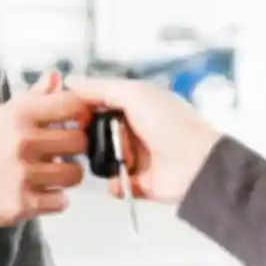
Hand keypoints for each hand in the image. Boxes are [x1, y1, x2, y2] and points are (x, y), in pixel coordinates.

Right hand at [0, 72, 91, 227]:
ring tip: (52, 173)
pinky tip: (40, 191)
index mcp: (18, 115)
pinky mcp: (21, 205)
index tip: (77, 121)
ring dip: (67, 174)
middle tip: (63, 151)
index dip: (81, 113)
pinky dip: (54, 198)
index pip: (72, 105)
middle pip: (80, 141)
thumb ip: (33, 97)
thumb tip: (57, 77)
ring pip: (75, 174)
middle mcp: (23, 143)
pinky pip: (61, 201)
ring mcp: (22, 175)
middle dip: (75, 147)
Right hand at [65, 77, 221, 204]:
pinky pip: (114, 183)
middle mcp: (133, 129)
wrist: (197, 165)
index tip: (68, 111)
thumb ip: (100, 88)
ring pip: (101, 159)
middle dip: (87, 136)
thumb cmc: (174, 125)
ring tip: (114, 157)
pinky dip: (115, 182)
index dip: (80, 107)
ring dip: (102, 160)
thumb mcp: (134, 94)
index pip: (96, 103)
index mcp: (134, 104)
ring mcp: (136, 156)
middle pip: (94, 131)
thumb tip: (71, 82)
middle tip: (84, 137)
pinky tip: (123, 176)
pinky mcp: (138, 181)